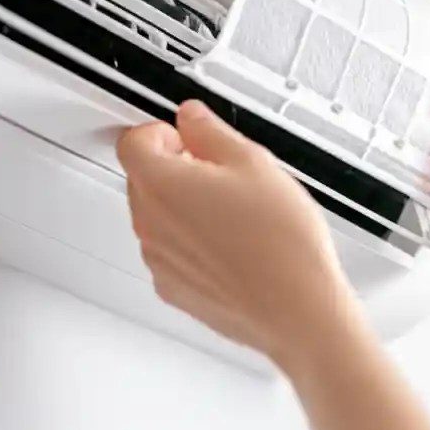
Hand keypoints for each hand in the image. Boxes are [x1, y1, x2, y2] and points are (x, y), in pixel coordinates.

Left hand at [116, 101, 366, 366]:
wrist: (297, 310)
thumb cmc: (281, 242)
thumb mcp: (254, 163)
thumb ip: (210, 131)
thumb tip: (192, 119)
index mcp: (162, 184)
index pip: (131, 142)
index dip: (160, 133)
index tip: (186, 137)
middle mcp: (150, 224)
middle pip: (141, 179)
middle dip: (173, 167)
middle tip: (219, 172)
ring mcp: (159, 261)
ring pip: (157, 217)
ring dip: (183, 207)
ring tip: (234, 212)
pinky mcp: (174, 290)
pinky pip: (171, 252)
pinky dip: (191, 243)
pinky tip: (233, 243)